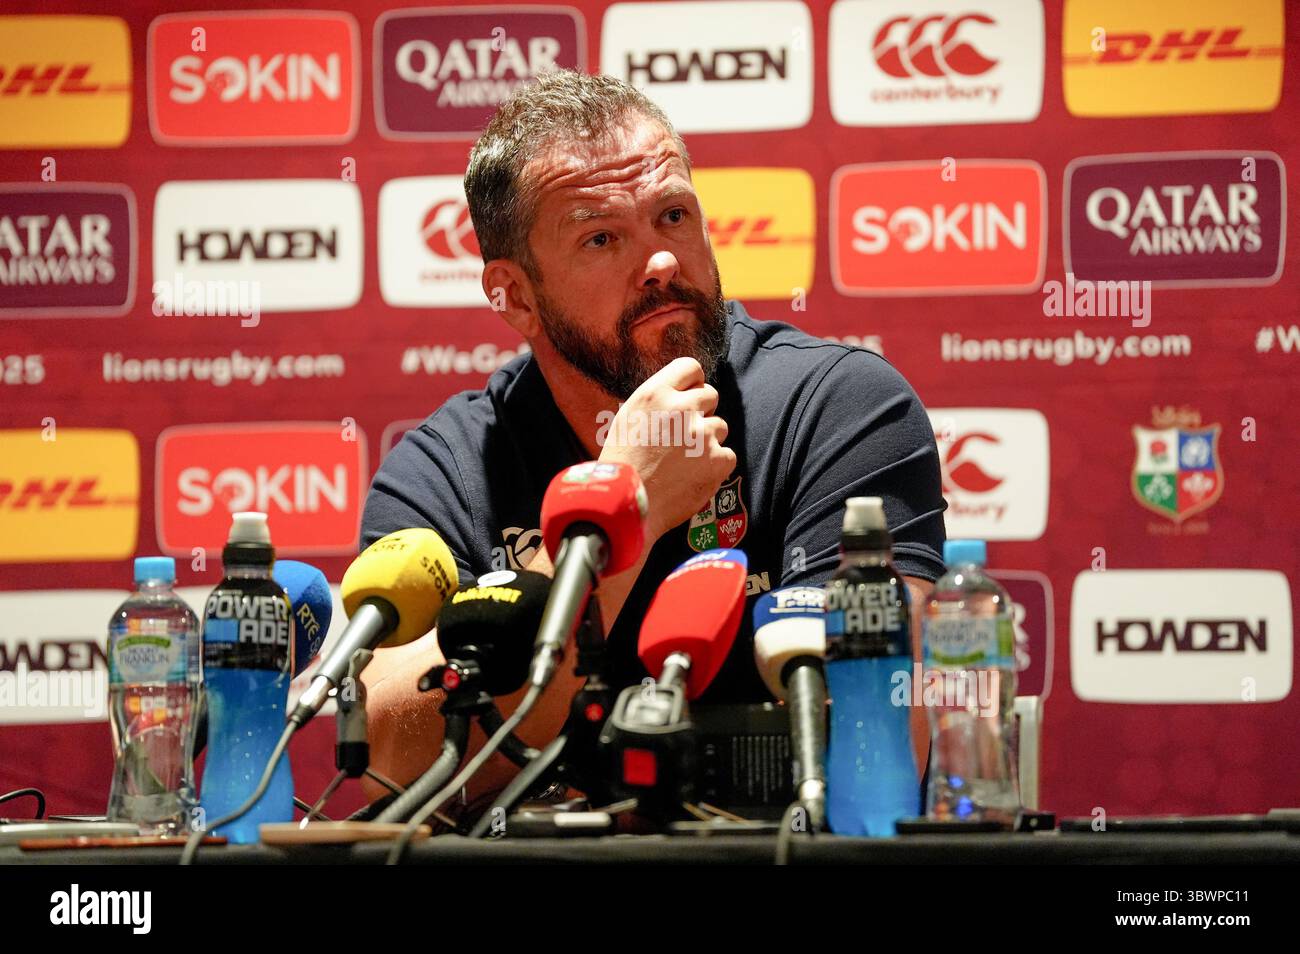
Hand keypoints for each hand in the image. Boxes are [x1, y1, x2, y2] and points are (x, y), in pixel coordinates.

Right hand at [597, 357, 735, 539]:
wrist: (627, 506)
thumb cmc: (623, 465)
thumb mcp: (629, 418)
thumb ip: (657, 401)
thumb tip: (682, 390)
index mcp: (656, 393)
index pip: (691, 367)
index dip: (692, 383)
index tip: (688, 396)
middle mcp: (682, 408)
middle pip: (710, 395)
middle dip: (701, 412)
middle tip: (683, 435)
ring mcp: (703, 434)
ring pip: (719, 426)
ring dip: (707, 440)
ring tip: (683, 461)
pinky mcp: (718, 459)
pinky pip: (727, 454)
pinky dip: (715, 465)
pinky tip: (693, 475)